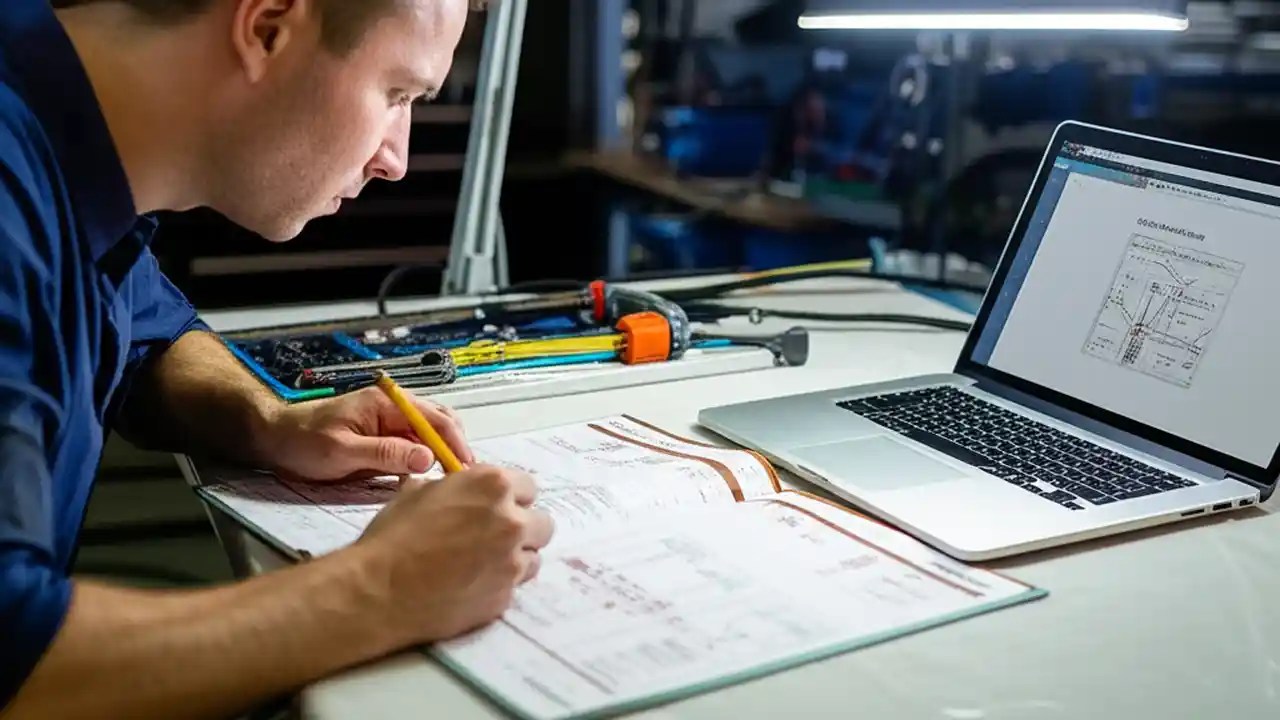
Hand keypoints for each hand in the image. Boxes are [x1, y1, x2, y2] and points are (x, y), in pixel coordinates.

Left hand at [261, 387, 474, 481]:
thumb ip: (386, 454)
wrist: (276, 439)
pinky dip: (427, 461)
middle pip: (441, 423)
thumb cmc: (303, 441)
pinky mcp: (385, 438)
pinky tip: (428, 480)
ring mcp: (391, 423)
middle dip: (456, 448)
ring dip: (444, 455)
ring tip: (450, 482)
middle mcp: (394, 409)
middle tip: (463, 479)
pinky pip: (415, 447)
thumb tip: (426, 457)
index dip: (454, 444)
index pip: (436, 419)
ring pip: (431, 436)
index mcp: (387, 404)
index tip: (463, 469)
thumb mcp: (342, 451)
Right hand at [357, 466, 554, 641]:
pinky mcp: (506, 596)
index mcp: (493, 485)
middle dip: (522, 528)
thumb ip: (455, 487)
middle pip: (542, 523)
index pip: (528, 487)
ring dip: (516, 557)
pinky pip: (515, 585)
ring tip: (483, 564)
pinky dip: (500, 584)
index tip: (494, 508)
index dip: (510, 498)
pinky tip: (473, 586)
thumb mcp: (419, 491)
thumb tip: (461, 489)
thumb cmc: (393, 535)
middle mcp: (512, 520)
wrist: (379, 588)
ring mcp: (512, 561)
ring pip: (534, 556)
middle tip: (493, 538)